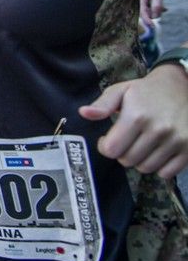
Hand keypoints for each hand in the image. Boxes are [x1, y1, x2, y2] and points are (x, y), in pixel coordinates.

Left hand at [79, 64, 187, 178]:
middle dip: (122, 153)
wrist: (182, 87)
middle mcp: (157, 129)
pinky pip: (166, 173)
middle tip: (126, 140)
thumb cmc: (147, 91)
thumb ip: (102, 104)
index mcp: (136, 115)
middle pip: (127, 161)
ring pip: (145, 168)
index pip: (111, 149)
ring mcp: (176, 141)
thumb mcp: (121, 91)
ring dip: (139, 160)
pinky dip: (159, 167)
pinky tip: (157, 152)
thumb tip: (83, 113)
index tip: (107, 140)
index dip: (104, 147)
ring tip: (141, 144)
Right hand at [139, 0, 165, 28]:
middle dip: (150, 18)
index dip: (147, 21)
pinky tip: (164, 9)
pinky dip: (157, 8)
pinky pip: (151, 5)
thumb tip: (156, 16)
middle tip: (156, 25)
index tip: (153, 27)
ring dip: (155, 13)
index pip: (143, 13)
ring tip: (163, 13)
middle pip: (144, 12)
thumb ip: (156, 4)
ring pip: (148, 9)